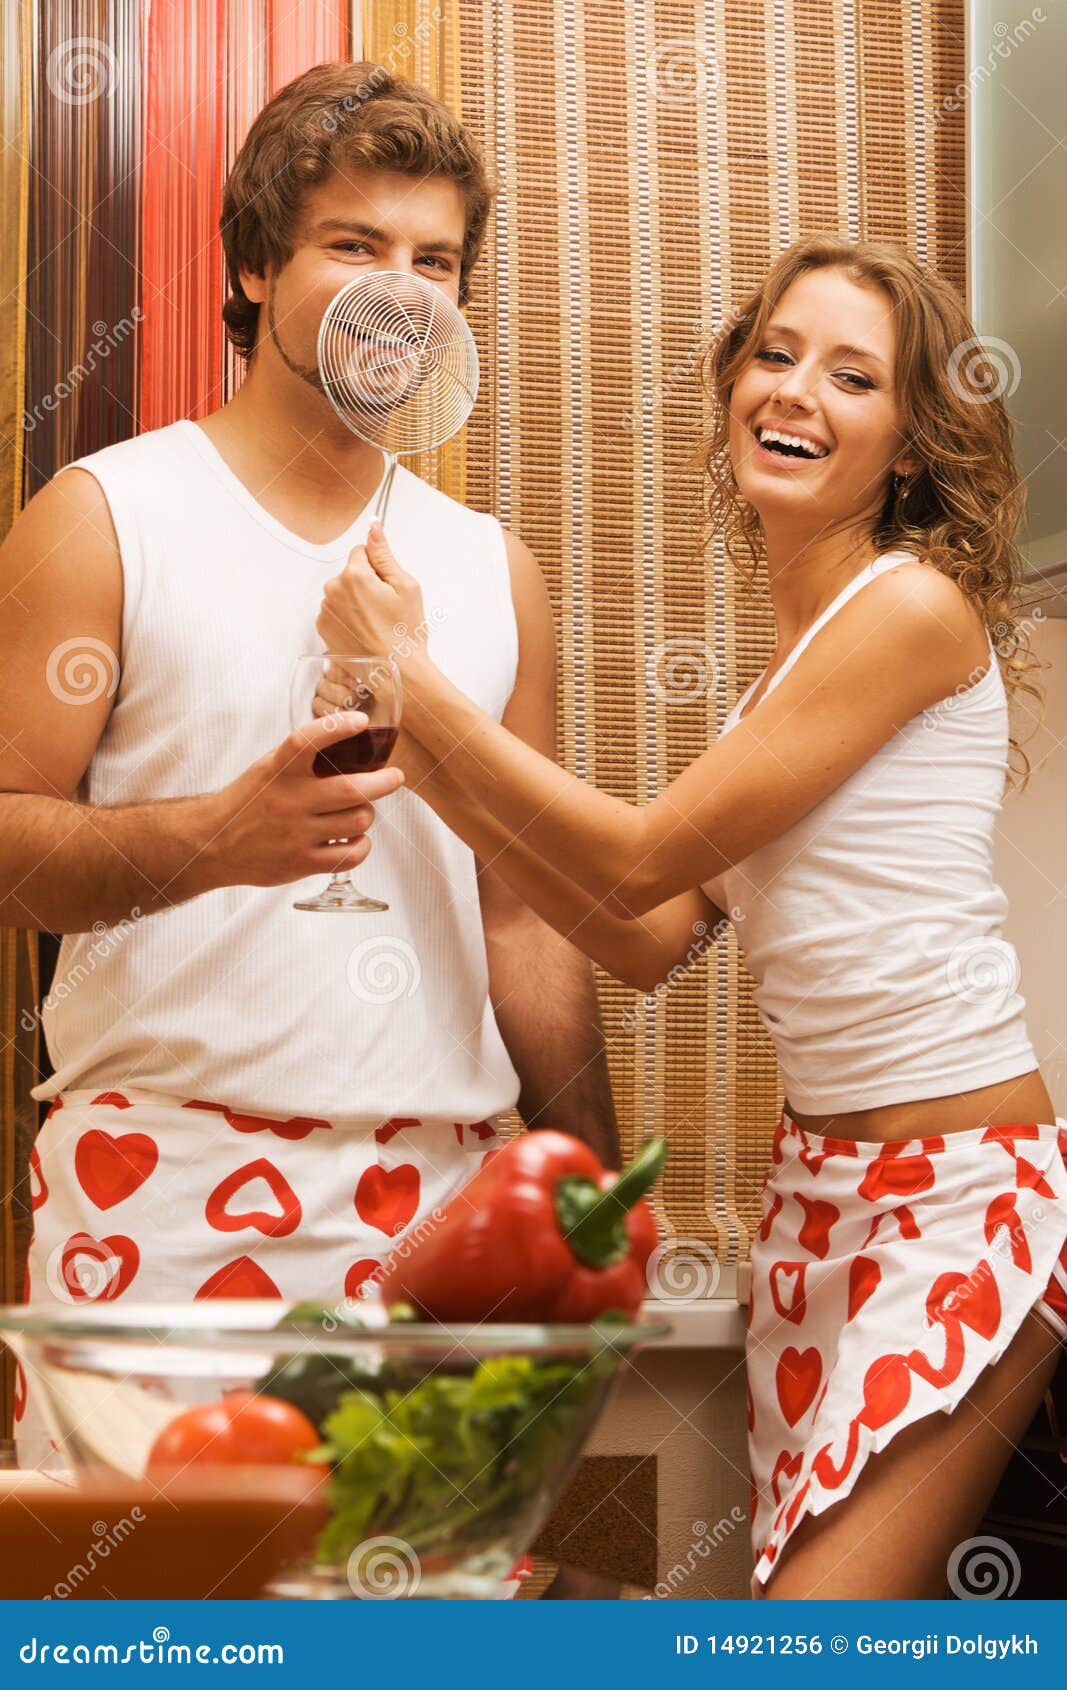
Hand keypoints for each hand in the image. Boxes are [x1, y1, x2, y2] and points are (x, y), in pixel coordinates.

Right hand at [205, 711, 403, 888]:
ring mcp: (297, 833)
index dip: (336, 728)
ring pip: (358, 820)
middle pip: (352, 788)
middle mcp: (289, 800)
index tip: (361, 722)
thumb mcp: (266, 770)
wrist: (212, 844)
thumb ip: (299, 758)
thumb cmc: (246, 803)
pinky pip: (351, 854)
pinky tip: (356, 839)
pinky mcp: (302, 862)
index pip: (306, 741)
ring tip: (361, 811)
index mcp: (278, 771)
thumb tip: (342, 737)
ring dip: (368, 814)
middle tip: (395, 777)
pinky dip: (362, 845)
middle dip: (384, 781)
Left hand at [317, 521, 429, 670]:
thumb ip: (384, 554)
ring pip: (342, 592)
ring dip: (355, 601)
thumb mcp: (406, 587)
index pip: (361, 551)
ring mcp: (325, 610)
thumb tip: (373, 528)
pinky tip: (363, 631)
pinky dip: (347, 617)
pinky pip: (334, 611)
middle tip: (384, 608)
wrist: (396, 672)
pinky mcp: (322, 627)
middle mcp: (333, 590)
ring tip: (375, 623)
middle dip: (365, 584)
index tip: (387, 587)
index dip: (378, 567)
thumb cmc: (405, 633)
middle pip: (349, 572)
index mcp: (354, 575)